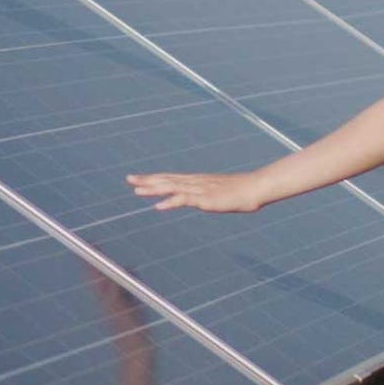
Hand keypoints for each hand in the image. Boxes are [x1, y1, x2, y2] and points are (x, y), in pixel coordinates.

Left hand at [127, 170, 265, 213]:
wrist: (254, 188)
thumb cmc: (240, 192)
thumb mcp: (220, 194)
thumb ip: (208, 196)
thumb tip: (204, 199)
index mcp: (196, 181)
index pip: (170, 178)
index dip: (154, 178)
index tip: (139, 178)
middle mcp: (194, 182)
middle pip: (167, 179)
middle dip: (147, 180)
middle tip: (128, 179)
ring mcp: (199, 189)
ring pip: (171, 187)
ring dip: (154, 189)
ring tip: (137, 191)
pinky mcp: (205, 199)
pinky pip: (184, 200)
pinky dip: (170, 202)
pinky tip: (158, 207)